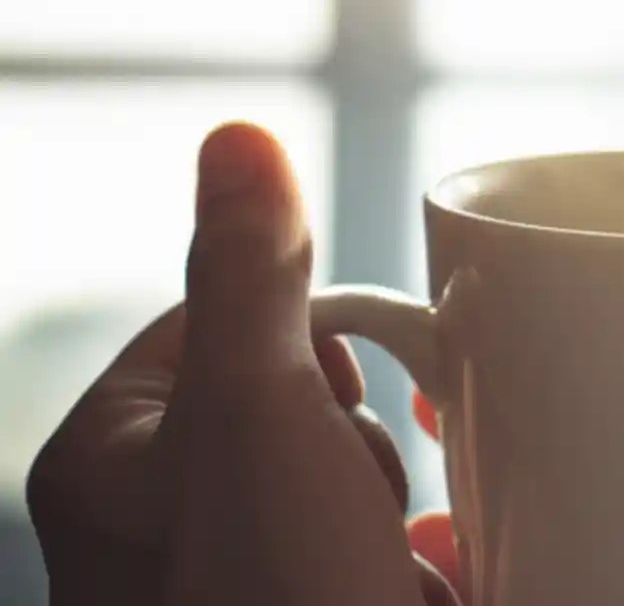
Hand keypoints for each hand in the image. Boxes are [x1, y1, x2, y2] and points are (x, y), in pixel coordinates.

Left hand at [26, 124, 459, 604]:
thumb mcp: (257, 423)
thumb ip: (249, 279)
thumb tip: (234, 137)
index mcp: (118, 454)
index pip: (227, 318)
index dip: (307, 332)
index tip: (360, 372)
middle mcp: (166, 515)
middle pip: (301, 395)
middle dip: (361, 437)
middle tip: (366, 493)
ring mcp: (244, 570)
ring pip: (352, 472)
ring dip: (396, 501)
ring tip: (398, 558)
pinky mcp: (314, 602)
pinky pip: (378, 541)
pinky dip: (419, 549)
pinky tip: (432, 576)